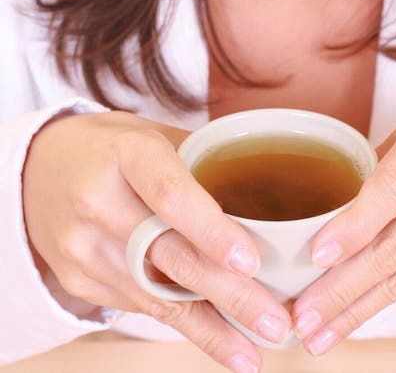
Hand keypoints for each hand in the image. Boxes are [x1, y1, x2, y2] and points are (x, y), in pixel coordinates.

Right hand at [23, 110, 290, 372]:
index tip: (251, 259)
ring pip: (158, 294)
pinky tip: (226, 344)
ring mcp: (85, 248)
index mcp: (125, 153)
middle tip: (275, 320)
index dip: (211, 229)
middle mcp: (99, 202)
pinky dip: (188, 326)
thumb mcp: (150, 132)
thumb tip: (269, 184)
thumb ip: (201, 157)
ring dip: (214, 326)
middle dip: (229, 293)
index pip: (170, 194)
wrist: (34, 171)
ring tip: (259, 348)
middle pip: (169, 255)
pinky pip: (142, 307)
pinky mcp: (80, 281)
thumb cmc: (110, 146)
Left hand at [291, 91, 395, 354]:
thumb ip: (385, 162)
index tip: (318, 254)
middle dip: (344, 286)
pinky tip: (357, 315)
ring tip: (319, 329)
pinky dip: (389, 300)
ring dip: (360, 306)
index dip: (356, 224)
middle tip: (303, 313)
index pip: (395, 186)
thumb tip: (332, 208)